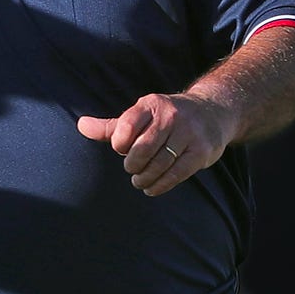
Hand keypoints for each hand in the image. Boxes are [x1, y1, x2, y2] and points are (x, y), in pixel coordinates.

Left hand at [76, 91, 229, 197]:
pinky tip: (152, 188)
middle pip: (142, 149)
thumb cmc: (166, 118)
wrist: (213, 112)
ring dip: (144, 178)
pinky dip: (160, 185)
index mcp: (151, 105)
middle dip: (132, 164)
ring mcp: (189, 133)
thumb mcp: (140, 116)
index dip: (119, 144)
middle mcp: (171, 116)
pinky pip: (177, 174)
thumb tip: (81, 125)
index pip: (126, 127)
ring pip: (159, 164)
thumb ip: (111, 126)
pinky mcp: (202, 151)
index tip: (122, 149)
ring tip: (140, 180)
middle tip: (132, 168)